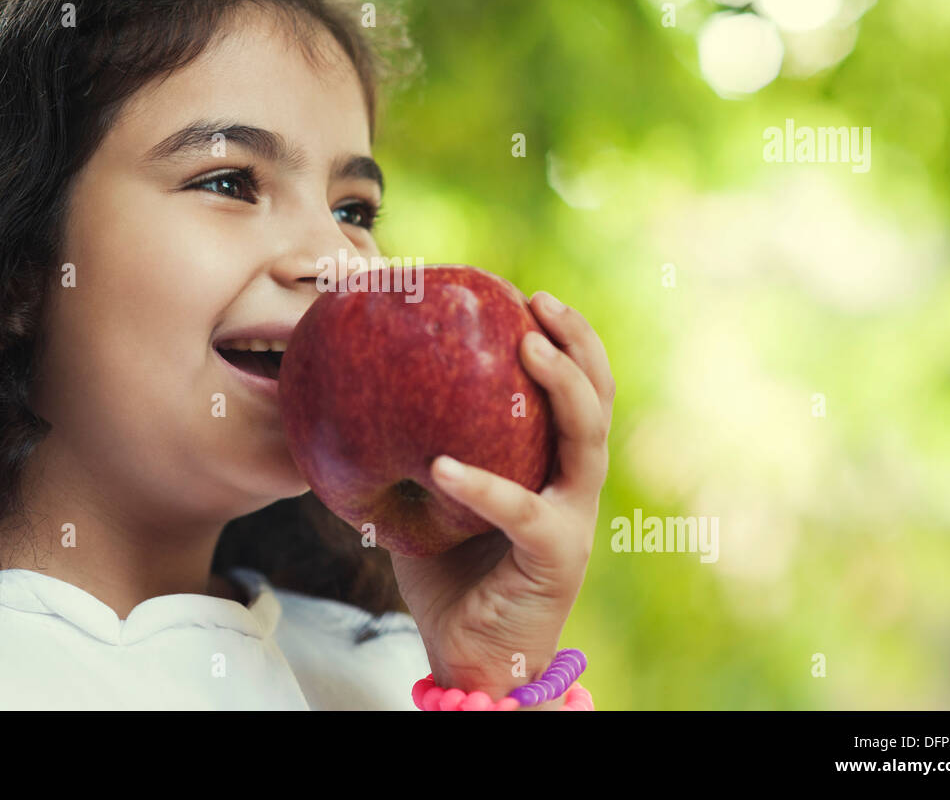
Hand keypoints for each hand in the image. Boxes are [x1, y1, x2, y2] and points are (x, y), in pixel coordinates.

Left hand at [391, 291, 613, 709]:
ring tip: (527, 347)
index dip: (563, 338)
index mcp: (550, 466)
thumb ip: (411, 448)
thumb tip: (350, 391)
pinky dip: (484, 486)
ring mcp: (572, 520)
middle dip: (578, 342)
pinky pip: (523, 512)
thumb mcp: (427, 496)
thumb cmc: (447, 572)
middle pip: (598, 398)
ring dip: (563, 387)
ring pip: (587, 440)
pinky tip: (442, 465)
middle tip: (539, 300)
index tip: (524, 294)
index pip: (574, 389)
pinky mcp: (557, 559)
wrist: (469, 654)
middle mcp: (573, 486)